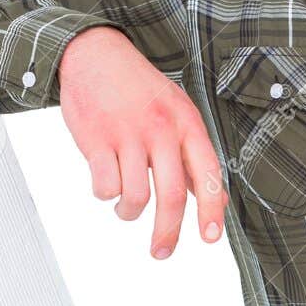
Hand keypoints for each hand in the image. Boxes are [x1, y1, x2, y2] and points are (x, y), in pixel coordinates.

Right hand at [57, 26, 224, 257]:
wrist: (94, 53)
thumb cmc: (136, 86)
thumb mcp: (175, 109)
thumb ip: (190, 151)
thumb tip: (210, 196)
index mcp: (185, 122)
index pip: (207, 173)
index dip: (211, 211)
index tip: (210, 238)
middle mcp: (160, 130)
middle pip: (170, 197)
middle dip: (167, 233)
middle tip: (162, 252)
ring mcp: (127, 135)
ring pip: (134, 197)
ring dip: (128, 213)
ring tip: (126, 209)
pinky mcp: (97, 141)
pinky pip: (105, 187)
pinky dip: (104, 194)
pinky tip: (105, 181)